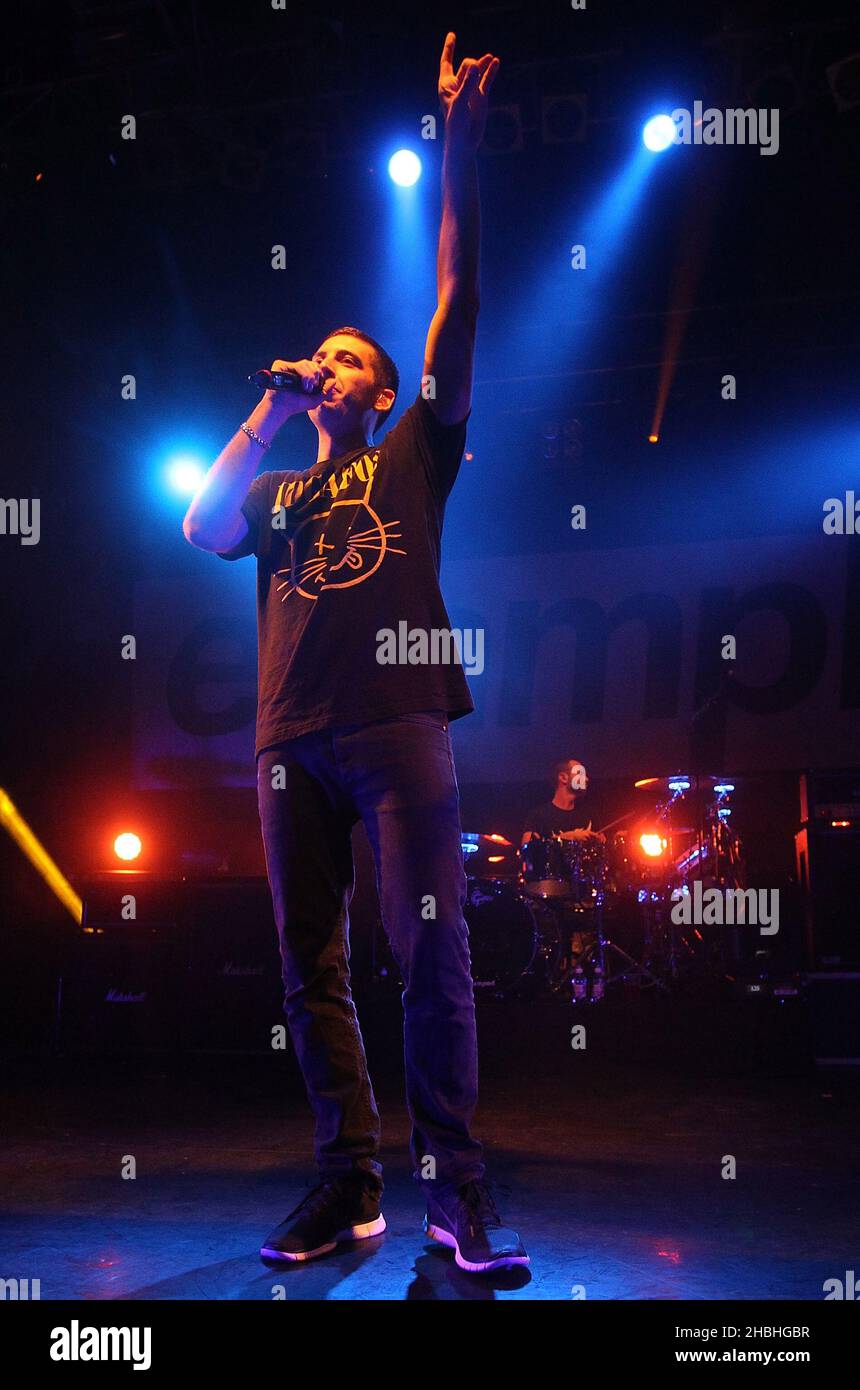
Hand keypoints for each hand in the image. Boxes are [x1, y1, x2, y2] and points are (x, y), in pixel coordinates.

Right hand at [265, 358, 329, 416]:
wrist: (282, 407)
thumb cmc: (296, 405)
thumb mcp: (315, 400)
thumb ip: (326, 391)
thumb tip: (334, 380)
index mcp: (302, 375)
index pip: (315, 367)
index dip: (320, 371)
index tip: (321, 381)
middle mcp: (295, 369)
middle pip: (312, 364)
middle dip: (316, 375)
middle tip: (313, 387)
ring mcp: (288, 366)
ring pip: (306, 363)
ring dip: (310, 376)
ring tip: (307, 388)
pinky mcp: (280, 365)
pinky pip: (297, 365)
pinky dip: (304, 374)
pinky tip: (303, 384)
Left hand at [438, 31, 499, 149]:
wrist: (464, 142)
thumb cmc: (456, 124)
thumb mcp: (460, 103)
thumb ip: (468, 84)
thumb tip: (476, 65)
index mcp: (446, 85)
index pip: (447, 61)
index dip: (449, 48)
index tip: (452, 35)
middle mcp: (459, 85)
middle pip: (467, 64)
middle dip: (472, 65)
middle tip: (476, 71)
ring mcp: (471, 90)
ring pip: (478, 70)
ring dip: (484, 63)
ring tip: (491, 58)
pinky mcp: (481, 97)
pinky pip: (488, 80)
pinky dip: (492, 71)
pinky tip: (496, 62)